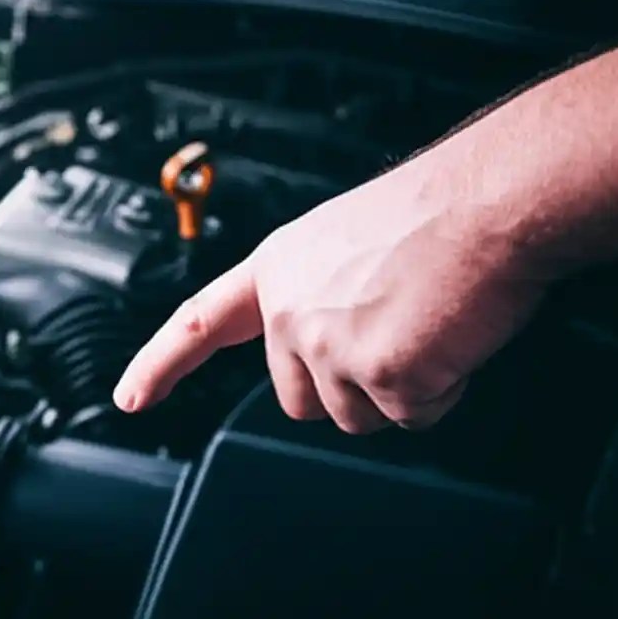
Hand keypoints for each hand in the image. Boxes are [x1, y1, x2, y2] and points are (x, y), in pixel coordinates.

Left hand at [113, 152, 549, 433]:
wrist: (486, 201)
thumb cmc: (433, 213)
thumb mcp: (343, 243)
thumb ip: (315, 296)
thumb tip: (327, 348)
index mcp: (276, 270)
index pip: (199, 323)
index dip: (161, 363)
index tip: (131, 395)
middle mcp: (288, 310)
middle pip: (296, 396)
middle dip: (344, 385)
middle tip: (392, 330)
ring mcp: (328, 346)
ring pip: (355, 415)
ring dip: (396, 388)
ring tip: (425, 324)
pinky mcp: (378, 375)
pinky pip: (410, 416)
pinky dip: (439, 390)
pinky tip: (448, 338)